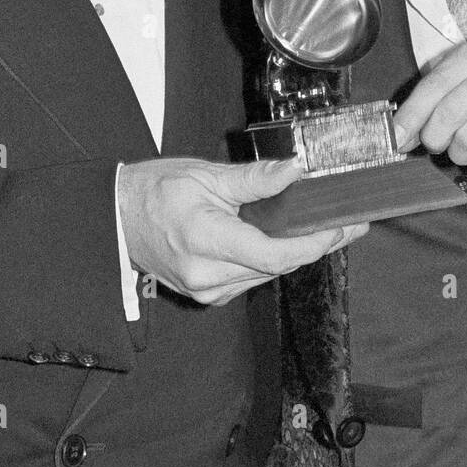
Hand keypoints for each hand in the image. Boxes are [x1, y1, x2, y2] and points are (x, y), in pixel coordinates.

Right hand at [117, 156, 367, 304]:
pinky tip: (289, 240)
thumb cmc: (155, 192)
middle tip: (349, 223)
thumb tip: (294, 171)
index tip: (340, 226)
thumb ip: (253, 179)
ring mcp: (207, 291)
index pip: (274, 255)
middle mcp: (207, 275)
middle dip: (315, 245)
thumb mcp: (205, 175)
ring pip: (267, 275)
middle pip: (277, 267)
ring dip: (297, 254)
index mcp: (205, 240)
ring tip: (327, 228)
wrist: (117, 220)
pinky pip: (251, 278)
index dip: (313, 244)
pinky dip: (272, 260)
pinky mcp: (208, 295)